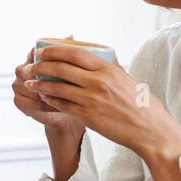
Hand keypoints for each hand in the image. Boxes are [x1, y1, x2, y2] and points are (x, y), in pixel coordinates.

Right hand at [13, 44, 84, 133]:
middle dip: (48, 76)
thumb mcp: (69, 69)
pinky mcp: (18, 100)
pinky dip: (46, 104)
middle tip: (69, 80)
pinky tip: (59, 106)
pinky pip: (31, 102)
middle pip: (31, 70)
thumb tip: (71, 36)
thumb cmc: (68, 87)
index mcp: (31, 59)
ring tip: (69, 96)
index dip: (45, 56)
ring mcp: (17, 85)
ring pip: (32, 87)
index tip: (63, 62)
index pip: (33, 52)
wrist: (63, 112)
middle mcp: (21, 70)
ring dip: (49, 92)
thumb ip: (66, 53)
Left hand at [24, 44, 180, 161]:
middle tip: (30, 66)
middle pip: (61, 68)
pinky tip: (43, 97)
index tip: (41, 50)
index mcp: (108, 69)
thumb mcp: (127, 78)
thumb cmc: (141, 104)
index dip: (54, 50)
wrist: (150, 130)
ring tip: (30, 83)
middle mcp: (98, 82)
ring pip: (58, 88)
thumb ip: (111, 66)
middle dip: (41, 66)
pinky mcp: (88, 116)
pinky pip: (62, 105)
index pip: (74, 53)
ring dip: (40, 84)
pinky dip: (50, 99)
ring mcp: (92, 100)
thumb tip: (99, 54)